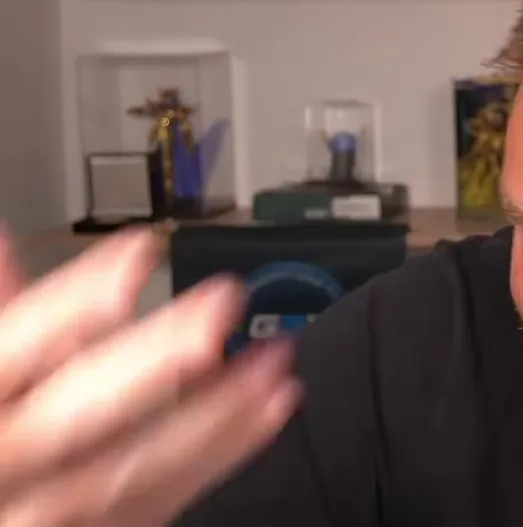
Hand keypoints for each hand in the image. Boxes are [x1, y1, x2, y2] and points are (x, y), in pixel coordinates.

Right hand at [0, 228, 300, 526]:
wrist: (2, 505)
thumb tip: (3, 245)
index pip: (6, 355)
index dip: (71, 305)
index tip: (138, 254)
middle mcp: (2, 470)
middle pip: (72, 420)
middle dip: (156, 359)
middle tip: (222, 305)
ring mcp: (43, 513)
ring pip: (128, 471)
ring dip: (213, 413)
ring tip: (273, 359)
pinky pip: (157, 505)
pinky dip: (218, 455)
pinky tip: (268, 411)